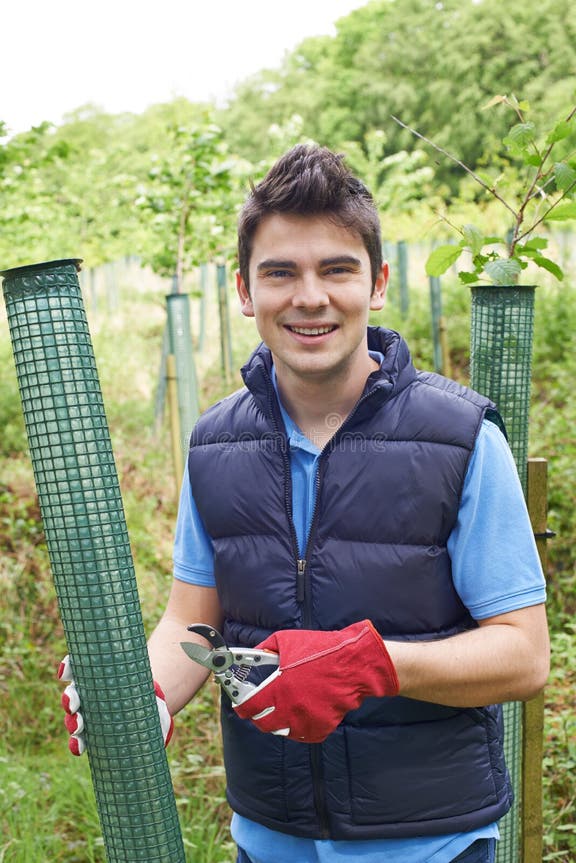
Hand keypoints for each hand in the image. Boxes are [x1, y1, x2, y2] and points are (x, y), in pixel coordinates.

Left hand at [57, 655, 173, 755]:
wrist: (147, 684)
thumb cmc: (151, 711)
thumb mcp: (156, 723)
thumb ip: (156, 732)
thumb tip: (162, 741)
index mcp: (97, 731)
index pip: (81, 742)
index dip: (77, 744)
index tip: (79, 747)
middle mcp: (87, 713)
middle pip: (73, 719)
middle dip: (73, 721)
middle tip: (78, 723)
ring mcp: (85, 692)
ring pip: (71, 697)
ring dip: (68, 697)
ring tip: (71, 695)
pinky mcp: (88, 671)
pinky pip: (75, 670)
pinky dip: (68, 669)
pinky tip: (66, 668)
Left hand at [234, 620, 398, 742]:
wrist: (352, 665)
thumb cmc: (319, 650)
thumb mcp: (285, 641)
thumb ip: (264, 649)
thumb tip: (250, 655)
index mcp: (277, 690)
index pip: (249, 708)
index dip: (242, 706)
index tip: (241, 703)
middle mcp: (288, 710)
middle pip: (263, 724)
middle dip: (258, 715)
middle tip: (260, 706)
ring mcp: (305, 722)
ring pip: (282, 731)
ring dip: (278, 722)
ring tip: (282, 708)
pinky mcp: (320, 728)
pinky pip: (302, 734)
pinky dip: (299, 726)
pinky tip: (300, 712)